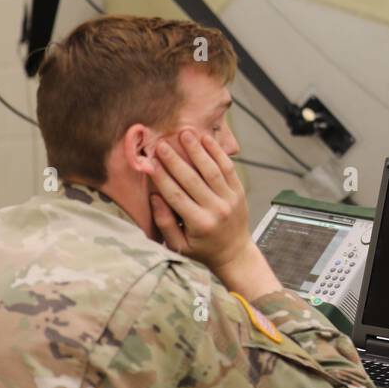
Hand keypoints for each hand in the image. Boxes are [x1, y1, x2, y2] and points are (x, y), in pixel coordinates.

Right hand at [148, 129, 252, 272]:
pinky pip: (228, 168)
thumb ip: (165, 223)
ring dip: (198, 150)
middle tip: (162, 144)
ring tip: (185, 134)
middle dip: (176, 160)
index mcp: (199, 223)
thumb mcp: (179, 246)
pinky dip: (217, 152)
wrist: (235, 253)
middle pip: (192, 179)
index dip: (161, 177)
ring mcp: (230, 199)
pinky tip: (206, 139)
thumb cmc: (203, 250)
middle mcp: (216, 209)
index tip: (149, 162)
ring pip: (212, 170)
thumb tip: (155, 198)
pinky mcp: (239, 191)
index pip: (176, 195)